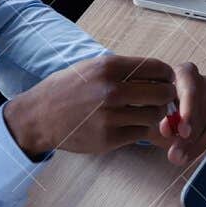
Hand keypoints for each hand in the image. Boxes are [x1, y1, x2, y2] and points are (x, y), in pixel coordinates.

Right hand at [4, 54, 193, 159]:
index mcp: (109, 67)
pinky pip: (140, 133)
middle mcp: (111, 90)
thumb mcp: (93, 68)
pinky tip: (128, 124)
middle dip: (166, 96)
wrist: (38, 117)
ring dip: (154, 114)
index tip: (167, 80)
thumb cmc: (68, 89)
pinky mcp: (108, 139)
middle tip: (162, 99)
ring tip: (144, 112)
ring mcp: (110, 116)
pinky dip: (139, 129)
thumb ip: (124, 69)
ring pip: (155, 115)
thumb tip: (159, 73)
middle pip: (163, 93)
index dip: (167, 75)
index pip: (157, 68)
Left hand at [148, 60, 205, 165]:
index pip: (192, 90)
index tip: (182, 132)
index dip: (189, 112)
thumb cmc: (152, 106)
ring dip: (197, 144)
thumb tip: (168, 129)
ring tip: (178, 157)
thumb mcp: (150, 112)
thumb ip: (159, 119)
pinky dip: (205, 147)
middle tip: (177, 153)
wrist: (155, 113)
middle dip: (193, 133)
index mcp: (185, 74)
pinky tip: (190, 155)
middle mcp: (203, 84)